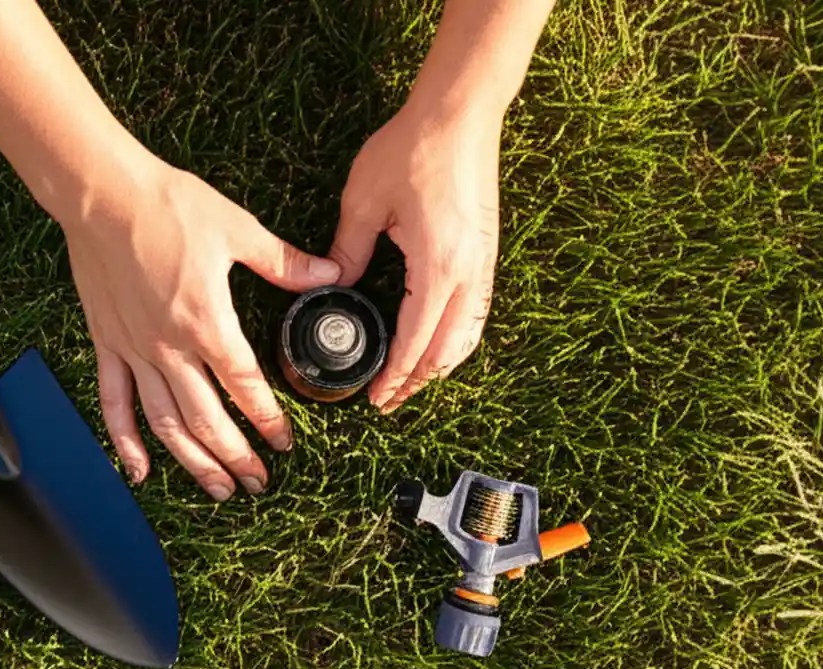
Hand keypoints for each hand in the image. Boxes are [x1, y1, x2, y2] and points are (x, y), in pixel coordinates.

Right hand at [65, 162, 340, 500]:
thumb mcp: (238, 230)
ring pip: (165, 423)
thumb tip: (328, 274)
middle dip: (236, 457)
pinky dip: (125, 441)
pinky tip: (140, 470)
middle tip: (257, 481)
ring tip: (216, 488)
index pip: (246, 387)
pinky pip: (114, 403)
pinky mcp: (107, 343)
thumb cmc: (168, 206)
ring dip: (192, 461)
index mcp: (207, 322)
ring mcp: (135, 349)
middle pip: (207, 419)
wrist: (103, 194)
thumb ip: (284, 262)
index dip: (268, 420)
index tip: (284, 443)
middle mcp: (170, 346)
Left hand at [329, 103, 501, 412]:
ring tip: (412, 382)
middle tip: (388, 402)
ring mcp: (484, 266)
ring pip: (468, 337)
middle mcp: (468, 275)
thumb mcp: (364, 201)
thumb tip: (335, 284)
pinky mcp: (487, 253)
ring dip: (441, 366)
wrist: (460, 113)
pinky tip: (440, 344)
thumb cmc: (413, 150)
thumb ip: (347, 251)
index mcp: (437, 268)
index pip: (415, 343)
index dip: (394, 377)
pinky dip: (458, 340)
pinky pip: (477, 314)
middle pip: (446, 352)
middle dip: (417, 383)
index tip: (375, 399)